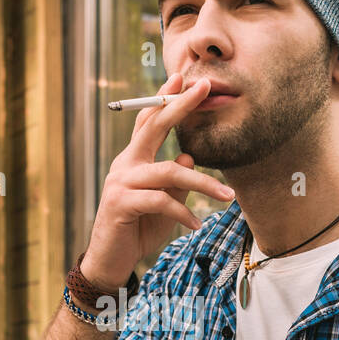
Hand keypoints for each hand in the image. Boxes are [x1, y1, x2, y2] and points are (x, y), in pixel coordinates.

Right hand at [80, 72, 235, 290]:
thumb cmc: (137, 230)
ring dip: (203, 183)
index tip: (183, 77)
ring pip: (168, 171)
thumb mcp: (164, 204)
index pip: (149, 121)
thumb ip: (175, 182)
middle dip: (180, 105)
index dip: (166, 99)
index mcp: (134, 160)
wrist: (110, 262)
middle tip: (204, 87)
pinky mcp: (120, 204)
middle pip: (153, 126)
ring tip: (227, 196)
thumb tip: (189, 156)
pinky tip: (196, 224)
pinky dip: (183, 212)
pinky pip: (160, 201)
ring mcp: (120, 183)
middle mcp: (125, 164)